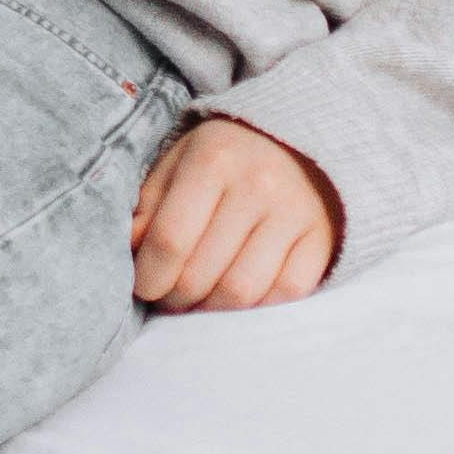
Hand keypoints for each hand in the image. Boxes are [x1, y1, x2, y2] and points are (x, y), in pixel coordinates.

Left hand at [131, 116, 340, 310]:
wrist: (299, 143)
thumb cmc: (225, 159)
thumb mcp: (178, 163)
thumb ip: (150, 205)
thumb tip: (132, 251)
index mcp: (214, 159)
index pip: (169, 239)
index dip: (148, 276)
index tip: (144, 286)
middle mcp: (259, 185)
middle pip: (201, 274)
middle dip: (174, 299)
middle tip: (168, 297)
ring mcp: (295, 214)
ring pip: (241, 293)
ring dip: (211, 310)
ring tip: (198, 301)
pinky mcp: (322, 240)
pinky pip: (283, 295)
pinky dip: (255, 306)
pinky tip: (238, 295)